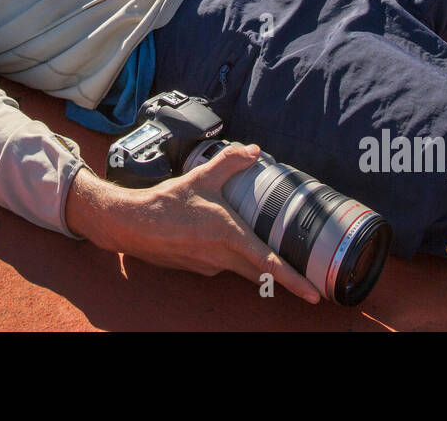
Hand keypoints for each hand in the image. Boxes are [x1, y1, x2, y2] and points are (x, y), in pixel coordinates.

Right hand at [65, 145, 321, 303]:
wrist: (131, 225)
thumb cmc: (166, 203)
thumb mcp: (200, 177)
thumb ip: (229, 162)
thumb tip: (255, 150)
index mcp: (230, 236)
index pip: (270, 264)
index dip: (295, 281)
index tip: (314, 295)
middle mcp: (223, 257)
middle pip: (262, 274)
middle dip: (284, 279)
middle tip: (307, 282)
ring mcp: (210, 266)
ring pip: (244, 270)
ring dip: (259, 266)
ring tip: (274, 258)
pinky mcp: (199, 269)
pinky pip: (225, 265)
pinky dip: (234, 257)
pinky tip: (226, 241)